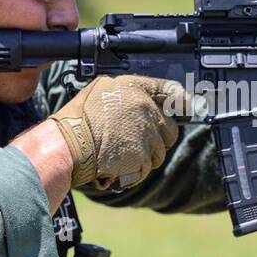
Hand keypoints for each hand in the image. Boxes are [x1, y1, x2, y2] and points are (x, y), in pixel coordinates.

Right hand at [50, 75, 187, 189]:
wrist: (68, 147)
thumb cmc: (77, 119)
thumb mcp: (100, 89)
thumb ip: (127, 92)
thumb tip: (144, 97)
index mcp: (135, 89)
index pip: (170, 90)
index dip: (181, 99)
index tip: (188, 106)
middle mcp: (146, 110)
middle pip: (170, 127)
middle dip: (159, 136)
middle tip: (136, 139)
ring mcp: (147, 135)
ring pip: (160, 150)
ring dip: (146, 154)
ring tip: (121, 151)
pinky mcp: (143, 157)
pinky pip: (148, 166)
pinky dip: (137, 168)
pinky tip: (119, 162)